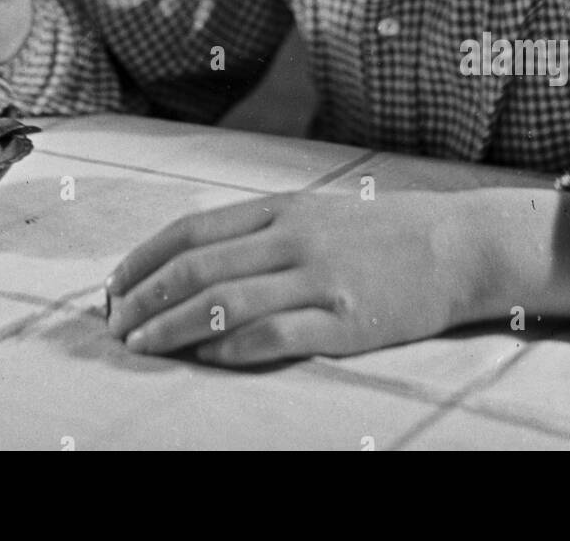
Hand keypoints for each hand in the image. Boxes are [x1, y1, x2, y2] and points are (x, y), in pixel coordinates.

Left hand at [104, 190, 489, 366]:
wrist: (457, 244)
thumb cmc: (381, 232)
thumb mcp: (316, 213)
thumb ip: (262, 231)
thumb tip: (196, 257)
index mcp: (280, 209)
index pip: (192, 230)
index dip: (144, 258)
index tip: (113, 284)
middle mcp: (292, 238)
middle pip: (197, 266)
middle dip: (144, 296)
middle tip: (112, 324)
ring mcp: (318, 278)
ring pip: (224, 301)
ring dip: (172, 326)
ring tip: (140, 345)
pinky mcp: (345, 319)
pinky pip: (276, 334)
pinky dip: (232, 347)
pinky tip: (205, 359)